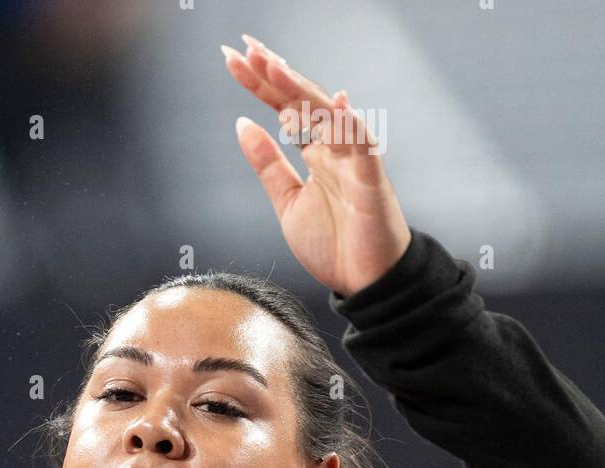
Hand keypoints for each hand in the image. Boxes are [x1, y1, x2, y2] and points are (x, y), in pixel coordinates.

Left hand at [221, 34, 410, 297]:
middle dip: (274, 74)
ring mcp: (353, 159)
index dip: (260, 84)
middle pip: (302, 101)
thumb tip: (243, 125)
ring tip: (271, 66)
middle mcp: (334, 147)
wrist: (365, 282)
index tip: (233, 59)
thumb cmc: (334, 243)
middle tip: (245, 48)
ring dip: (299, 89)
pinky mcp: (371, 180)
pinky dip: (348, 124)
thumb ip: (268, 165)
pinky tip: (333, 102)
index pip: (283, 108)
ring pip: (327, 114)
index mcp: (315, 152)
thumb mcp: (287, 203)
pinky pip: (361, 146)